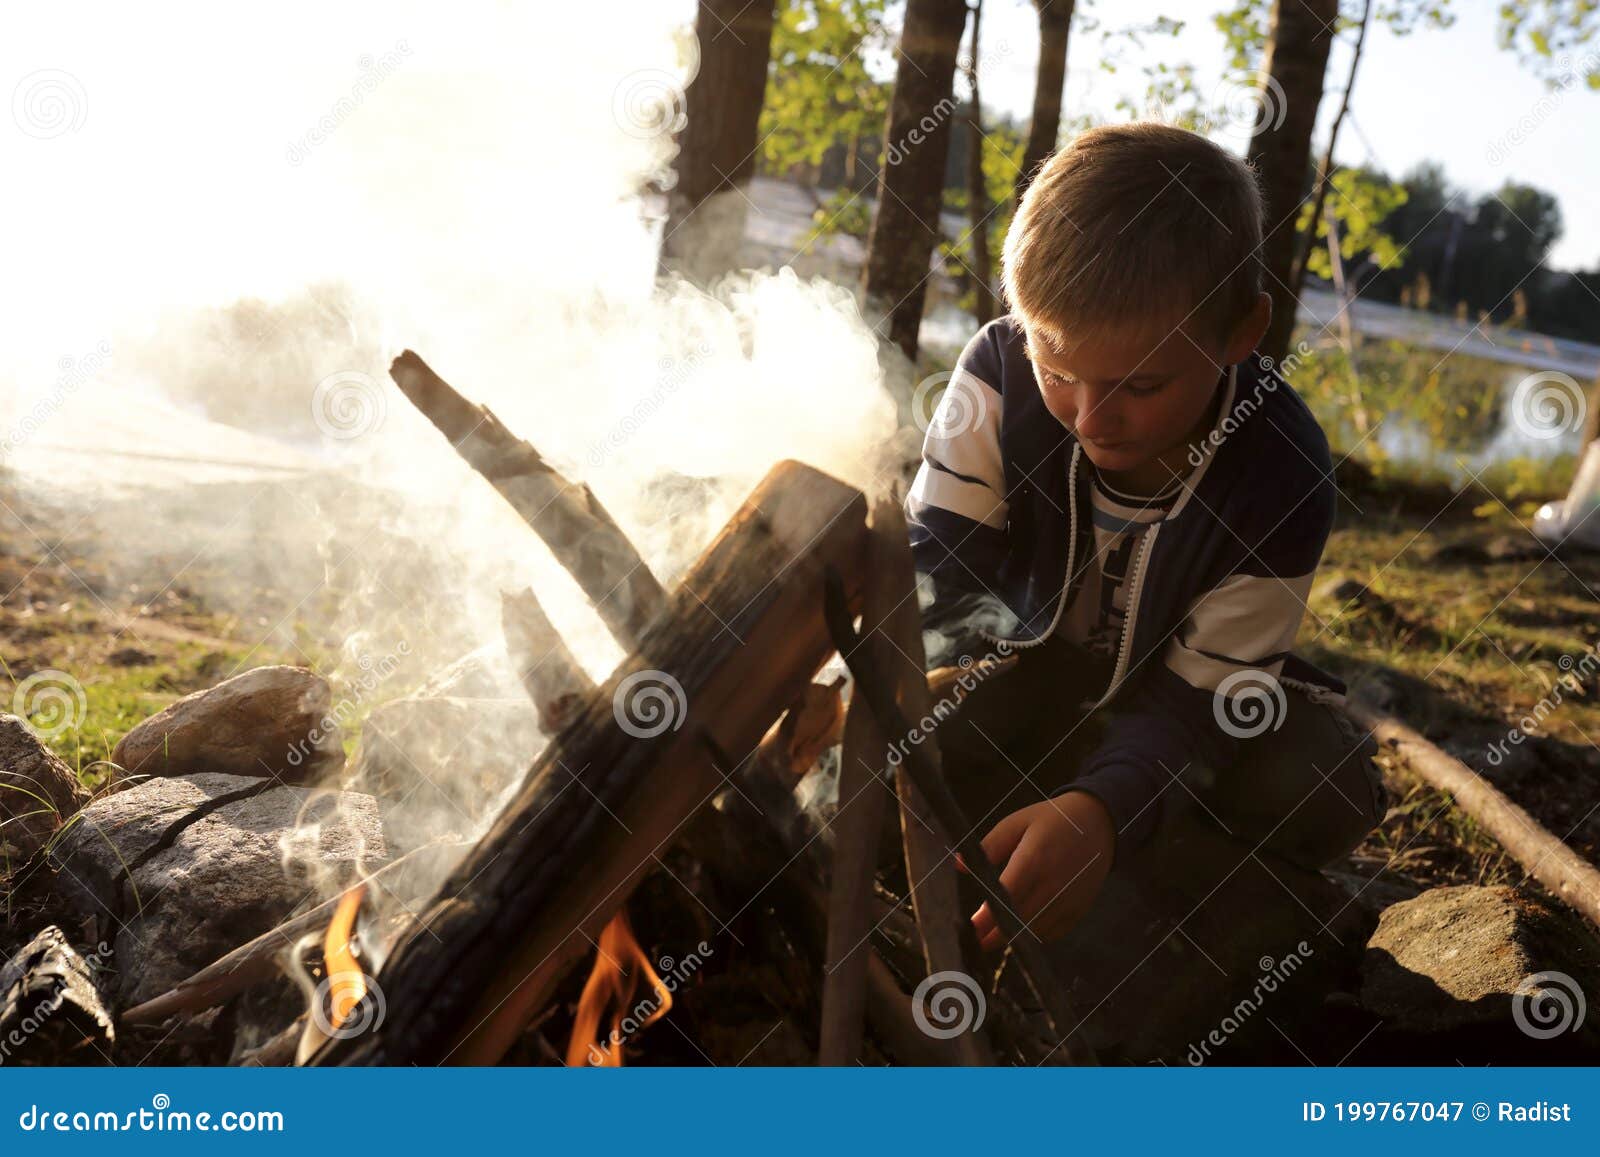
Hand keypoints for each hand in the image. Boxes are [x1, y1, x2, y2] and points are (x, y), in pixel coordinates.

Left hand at [966, 792, 1115, 950]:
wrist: (1099, 823)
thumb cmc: (1051, 821)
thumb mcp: (1017, 822)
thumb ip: (988, 846)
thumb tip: (959, 866)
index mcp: (1034, 858)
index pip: (1007, 897)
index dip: (987, 917)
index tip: (971, 928)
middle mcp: (1053, 884)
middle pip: (1018, 921)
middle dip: (993, 935)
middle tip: (974, 940)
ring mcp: (1068, 900)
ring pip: (1034, 931)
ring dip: (1012, 936)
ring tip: (991, 937)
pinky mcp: (1078, 909)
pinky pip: (1051, 932)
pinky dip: (1033, 933)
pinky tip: (1020, 927)